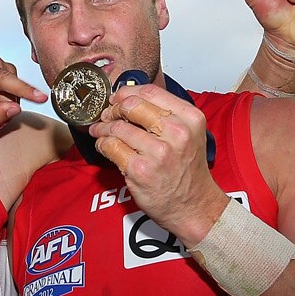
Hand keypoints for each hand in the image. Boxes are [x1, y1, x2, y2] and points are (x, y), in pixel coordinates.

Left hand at [88, 84, 228, 243]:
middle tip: (106, 115)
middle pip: (131, 105)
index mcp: (190, 118)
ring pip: (117, 127)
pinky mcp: (140, 170)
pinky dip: (102, 144)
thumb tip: (128, 98)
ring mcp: (158, 152)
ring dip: (103, 128)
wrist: (193, 204)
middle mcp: (177, 133)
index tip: (117, 98)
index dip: (126, 92)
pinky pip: (111, 147)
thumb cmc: (187, 170)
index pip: (150, 91)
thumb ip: (164, 114)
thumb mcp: (189, 134)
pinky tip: (104, 146)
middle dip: (113, 109)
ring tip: (100, 131)